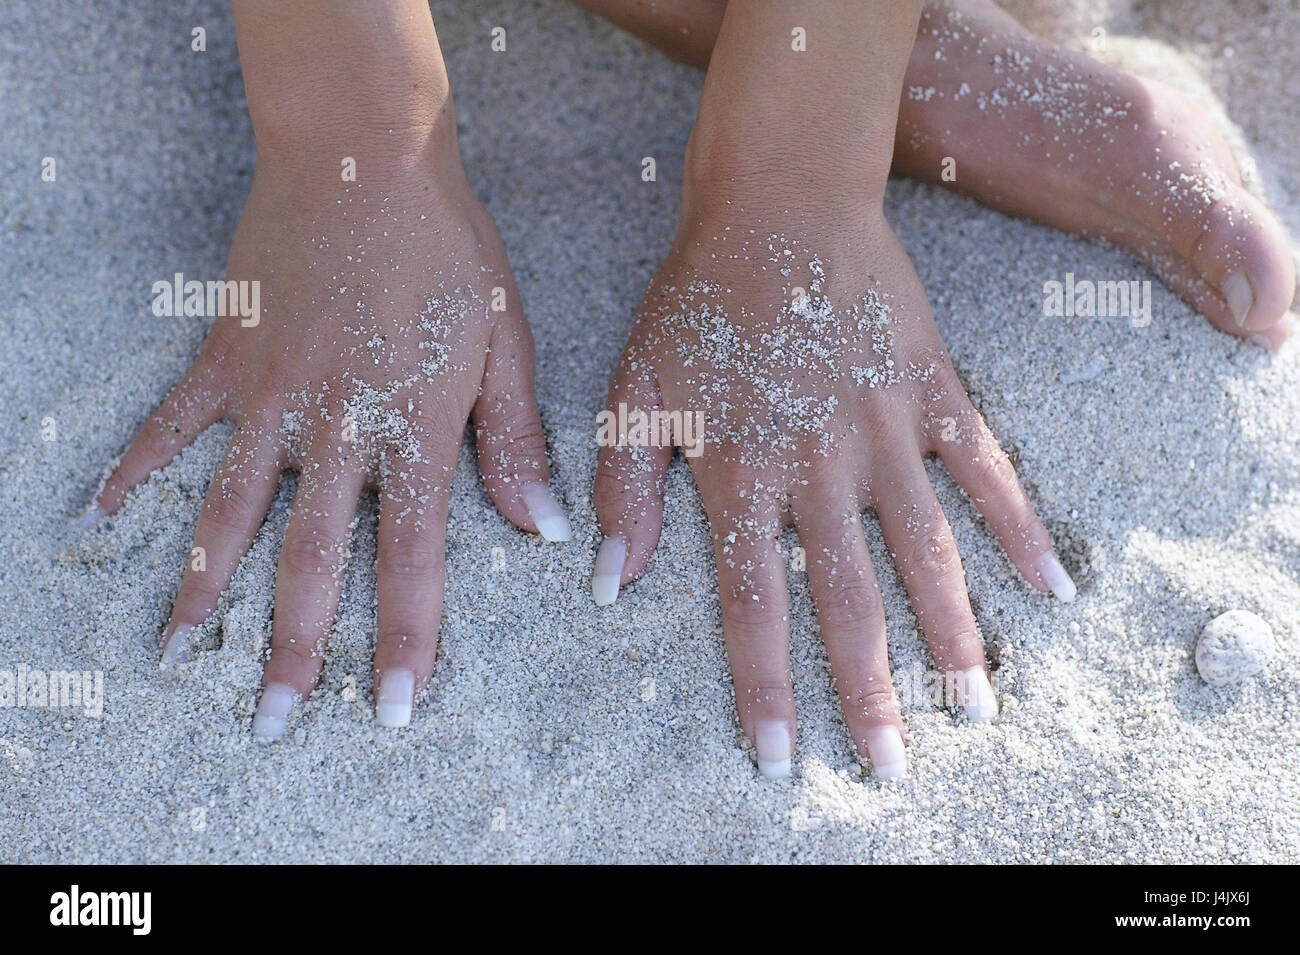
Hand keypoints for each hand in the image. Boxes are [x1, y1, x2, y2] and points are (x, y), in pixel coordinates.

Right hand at [85, 143, 568, 735]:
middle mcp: (336, 429)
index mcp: (411, 430)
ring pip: (230, 511)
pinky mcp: (229, 358)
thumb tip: (542, 529)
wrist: (365, 155)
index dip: (407, 638)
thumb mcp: (504, 343)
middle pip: (309, 559)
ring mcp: (272, 396)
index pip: (412, 559)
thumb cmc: (448, 249)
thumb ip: (513, 442)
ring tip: (178, 657)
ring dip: (204, 588)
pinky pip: (173, 427)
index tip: (393, 707)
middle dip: (294, 646)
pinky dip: (135, 473)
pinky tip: (99, 522)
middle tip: (273, 721)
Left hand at [591, 204, 1074, 777]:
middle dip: (868, 693)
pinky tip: (1050, 590)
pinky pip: (987, 472)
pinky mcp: (935, 393)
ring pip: (926, 552)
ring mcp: (887, 430)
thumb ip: (623, 489)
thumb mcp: (635, 389)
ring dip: (952, 637)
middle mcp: (821, 464)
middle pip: (850, 600)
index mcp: (743, 471)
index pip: (756, 604)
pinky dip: (1017, 529)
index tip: (785, 762)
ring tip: (975, 710)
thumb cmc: (697, 299)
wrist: (777, 202)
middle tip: (892, 771)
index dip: (767, 689)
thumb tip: (608, 582)